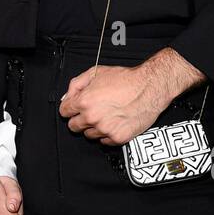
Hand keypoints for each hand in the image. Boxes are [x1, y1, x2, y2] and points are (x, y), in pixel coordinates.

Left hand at [58, 59, 177, 144]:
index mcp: (84, 101)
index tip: (74, 108)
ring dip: (94, 127)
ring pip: (88, 135)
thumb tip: (67, 97)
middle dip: (79, 119)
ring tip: (106, 115)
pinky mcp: (117, 138)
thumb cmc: (126, 79)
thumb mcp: (96, 72)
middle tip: (91, 112)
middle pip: (73, 126)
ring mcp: (105, 129)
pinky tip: (114, 122)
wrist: (149, 87)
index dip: (69, 108)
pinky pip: (104, 142)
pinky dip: (107, 134)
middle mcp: (92, 117)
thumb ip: (76, 85)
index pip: (64, 112)